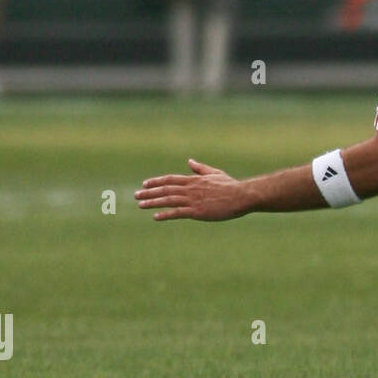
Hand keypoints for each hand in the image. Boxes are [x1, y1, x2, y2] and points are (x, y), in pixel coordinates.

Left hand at [135, 159, 249, 221]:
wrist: (241, 196)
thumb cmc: (231, 185)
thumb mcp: (215, 173)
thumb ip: (200, 168)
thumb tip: (190, 161)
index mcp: (194, 180)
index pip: (170, 179)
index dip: (156, 181)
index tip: (144, 184)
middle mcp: (190, 189)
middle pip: (165, 189)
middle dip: (149, 192)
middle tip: (136, 195)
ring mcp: (193, 200)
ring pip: (168, 200)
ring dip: (152, 202)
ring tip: (140, 204)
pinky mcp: (197, 212)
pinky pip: (177, 213)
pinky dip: (165, 214)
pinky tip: (155, 216)